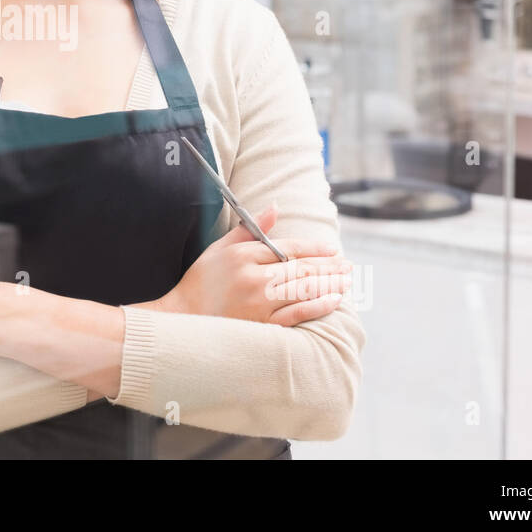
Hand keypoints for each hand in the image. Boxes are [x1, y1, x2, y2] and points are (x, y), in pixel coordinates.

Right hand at [158, 204, 352, 325]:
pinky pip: (297, 314)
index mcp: (242, 256)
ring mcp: (258, 303)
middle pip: (301, 269)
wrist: (183, 318)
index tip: (333, 249)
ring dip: (329, 284)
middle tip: (348, 265)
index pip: (288, 248)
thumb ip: (250, 228)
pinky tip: (333, 300)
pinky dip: (318, 306)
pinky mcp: (261, 324)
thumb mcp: (220, 248)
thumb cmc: (201, 280)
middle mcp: (252, 278)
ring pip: (303, 290)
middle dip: (329, 266)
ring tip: (346, 280)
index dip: (314, 248)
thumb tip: (276, 206)